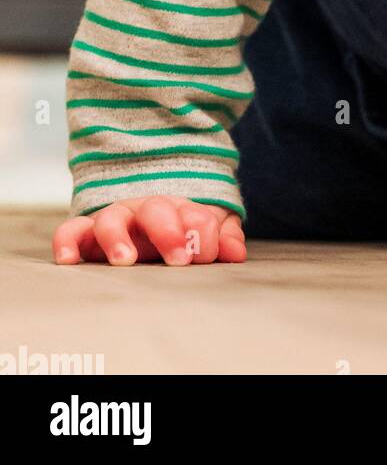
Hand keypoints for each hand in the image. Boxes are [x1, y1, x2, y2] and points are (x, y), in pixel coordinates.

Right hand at [52, 196, 246, 265]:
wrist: (152, 214)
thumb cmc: (183, 229)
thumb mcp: (208, 231)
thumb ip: (223, 238)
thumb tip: (236, 253)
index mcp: (180, 210)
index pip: (194, 215)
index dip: (202, 232)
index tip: (205, 255)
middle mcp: (146, 211)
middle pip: (156, 209)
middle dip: (168, 232)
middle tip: (179, 259)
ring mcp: (117, 220)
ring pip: (112, 218)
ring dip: (117, 237)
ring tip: (125, 260)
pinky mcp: (88, 234)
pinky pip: (72, 230)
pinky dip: (67, 241)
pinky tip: (69, 260)